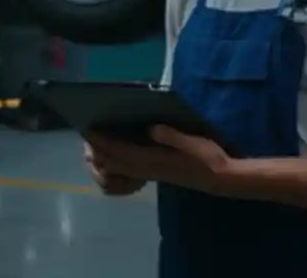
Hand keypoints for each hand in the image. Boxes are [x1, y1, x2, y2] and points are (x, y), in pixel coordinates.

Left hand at [84, 126, 231, 192]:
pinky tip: (116, 152)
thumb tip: (151, 128)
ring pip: (118, 168)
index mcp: (153, 160)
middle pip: (113, 161)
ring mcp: (150, 172)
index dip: (102, 141)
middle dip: (97, 148)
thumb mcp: (193, 143)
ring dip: (104, 156)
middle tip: (86, 131)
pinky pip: (127, 169)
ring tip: (96, 141)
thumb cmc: (208, 158)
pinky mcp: (155, 173)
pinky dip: (115, 161)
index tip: (87, 128)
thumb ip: (171, 136)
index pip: (120, 151)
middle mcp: (147, 168)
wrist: (219, 179)